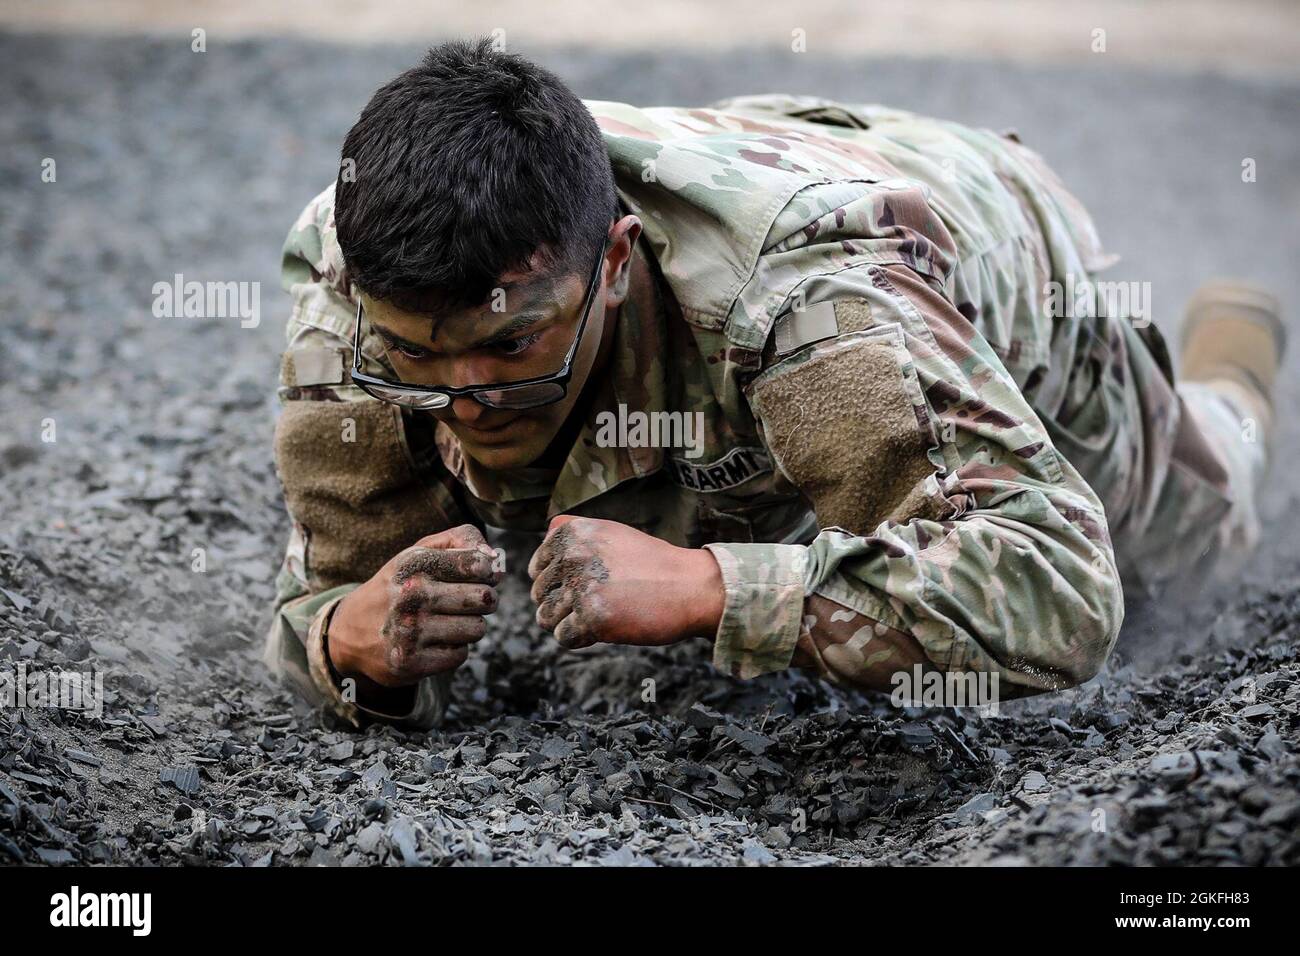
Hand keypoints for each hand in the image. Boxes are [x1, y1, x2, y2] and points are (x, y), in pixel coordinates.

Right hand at [328, 525, 501, 693]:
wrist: (350, 631)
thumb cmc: (399, 586)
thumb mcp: (421, 552)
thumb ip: (462, 541)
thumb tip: (497, 560)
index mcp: (414, 563)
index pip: (479, 564)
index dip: (486, 571)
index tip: (474, 574)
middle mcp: (411, 594)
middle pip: (486, 598)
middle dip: (482, 600)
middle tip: (462, 601)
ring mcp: (410, 631)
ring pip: (477, 629)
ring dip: (467, 626)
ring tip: (444, 621)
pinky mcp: (411, 663)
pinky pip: (461, 654)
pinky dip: (452, 649)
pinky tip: (432, 642)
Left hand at [527, 516, 724, 648]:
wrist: (692, 587)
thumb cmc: (654, 564)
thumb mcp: (612, 532)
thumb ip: (576, 534)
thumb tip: (544, 540)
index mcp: (574, 532)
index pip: (537, 567)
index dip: (557, 582)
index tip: (584, 585)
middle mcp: (573, 555)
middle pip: (540, 594)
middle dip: (563, 604)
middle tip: (599, 602)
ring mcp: (581, 587)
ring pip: (546, 617)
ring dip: (570, 622)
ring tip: (600, 615)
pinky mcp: (592, 617)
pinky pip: (563, 637)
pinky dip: (582, 638)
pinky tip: (606, 628)